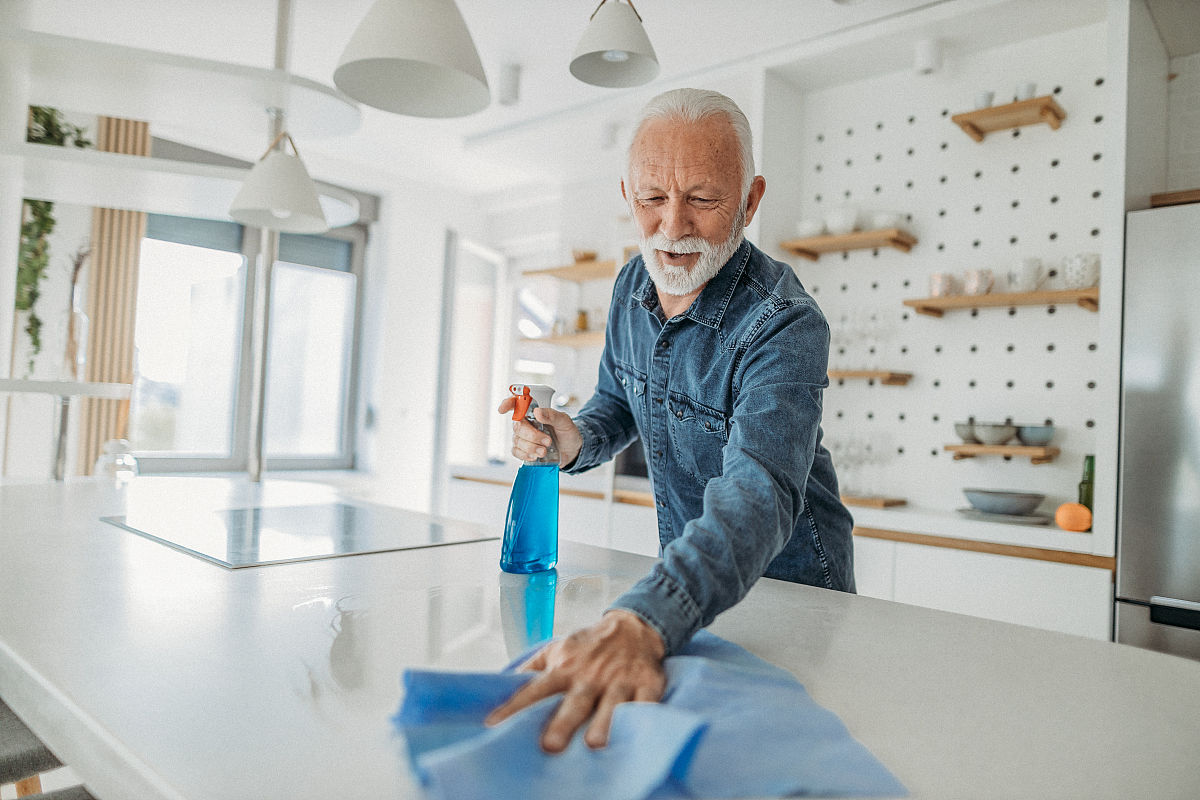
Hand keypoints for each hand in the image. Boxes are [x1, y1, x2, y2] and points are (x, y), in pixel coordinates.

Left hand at [484, 610, 665, 752]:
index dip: (515, 707)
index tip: (495, 725)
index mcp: (564, 668)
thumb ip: (531, 669)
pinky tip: (636, 728)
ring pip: (612, 704)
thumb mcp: (556, 649)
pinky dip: (642, 714)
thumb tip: (500, 684)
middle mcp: (590, 676)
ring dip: (603, 722)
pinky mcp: (646, 683)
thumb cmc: (589, 645)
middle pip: (575, 701)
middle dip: (564, 722)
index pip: (536, 689)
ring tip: (594, 743)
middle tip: (550, 745)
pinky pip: (646, 701)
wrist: (633, 627)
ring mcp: (620, 680)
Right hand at [497, 397, 582, 466]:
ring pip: (517, 441)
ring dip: (532, 447)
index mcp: (534, 412)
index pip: (517, 404)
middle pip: (518, 426)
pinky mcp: (524, 450)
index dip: (508, 403)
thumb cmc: (567, 432)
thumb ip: (552, 415)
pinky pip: (516, 452)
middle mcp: (526, 423)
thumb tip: (538, 411)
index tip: (503, 408)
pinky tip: (536, 456)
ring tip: (545, 450)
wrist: (572, 450)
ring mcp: (523, 437)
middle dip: (532, 435)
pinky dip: (526, 454)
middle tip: (548, 441)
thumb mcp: (565, 422)